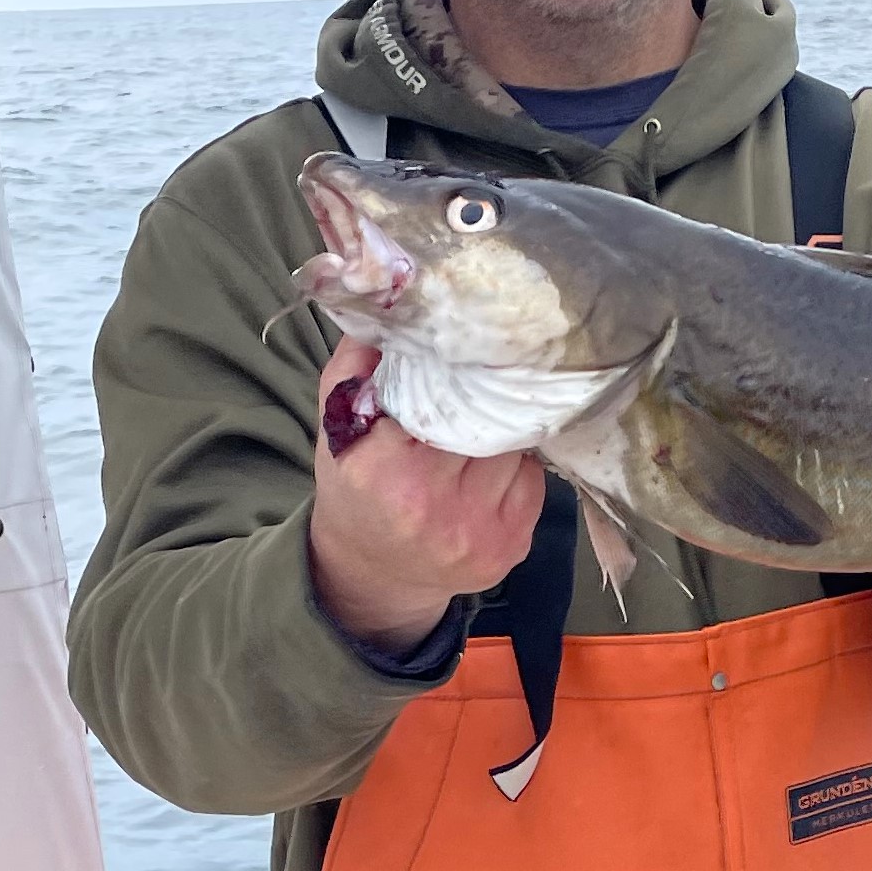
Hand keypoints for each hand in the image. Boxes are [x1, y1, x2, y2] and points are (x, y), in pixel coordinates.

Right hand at [307, 339, 546, 655]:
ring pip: (518, 446)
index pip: (439, 397)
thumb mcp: (337, 423)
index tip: (465, 346)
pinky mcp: (513, 545)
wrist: (372, 571)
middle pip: (487, 419)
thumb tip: (399, 299)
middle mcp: (434, 506)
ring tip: (486, 420)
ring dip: (507, 426)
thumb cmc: (355, 486)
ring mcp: (479, 531)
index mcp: (383, 469)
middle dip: (489, 392)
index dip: (457, 368)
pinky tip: (494, 462)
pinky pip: (534, 478)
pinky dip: (520, 462)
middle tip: (490, 369)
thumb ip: (358, 362)